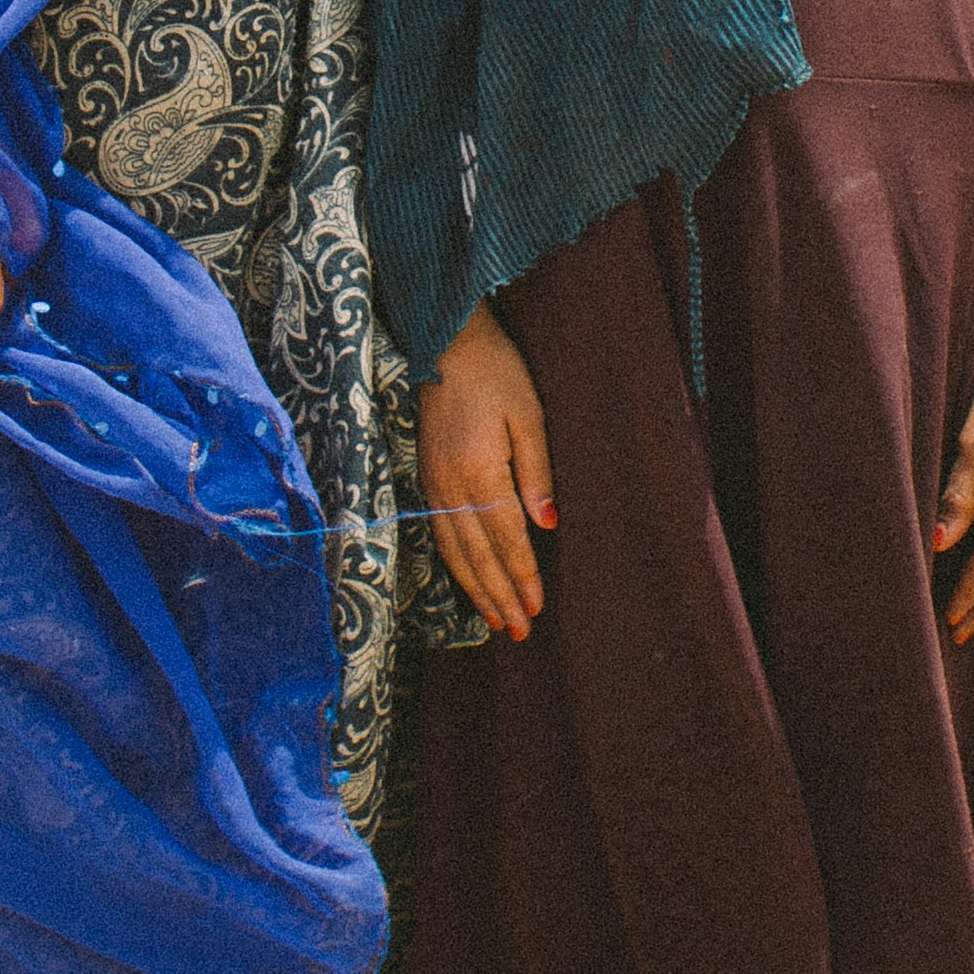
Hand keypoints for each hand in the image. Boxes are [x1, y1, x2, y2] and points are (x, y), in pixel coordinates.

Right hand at [416, 305, 554, 637]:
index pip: (505, 538)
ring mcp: (433, 484)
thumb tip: (547, 526)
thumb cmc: (496, 372)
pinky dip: (455, 565)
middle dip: (500, 596)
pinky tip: (468, 580)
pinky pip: (439, 534)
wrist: (445, 342)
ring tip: (496, 620)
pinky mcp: (426, 477)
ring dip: (476, 589)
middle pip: (477, 555)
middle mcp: (450, 486)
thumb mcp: (528, 415)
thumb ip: (537, 473)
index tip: (537, 607)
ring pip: (454, 551)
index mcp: (479, 472)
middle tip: (519, 631)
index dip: (522, 575)